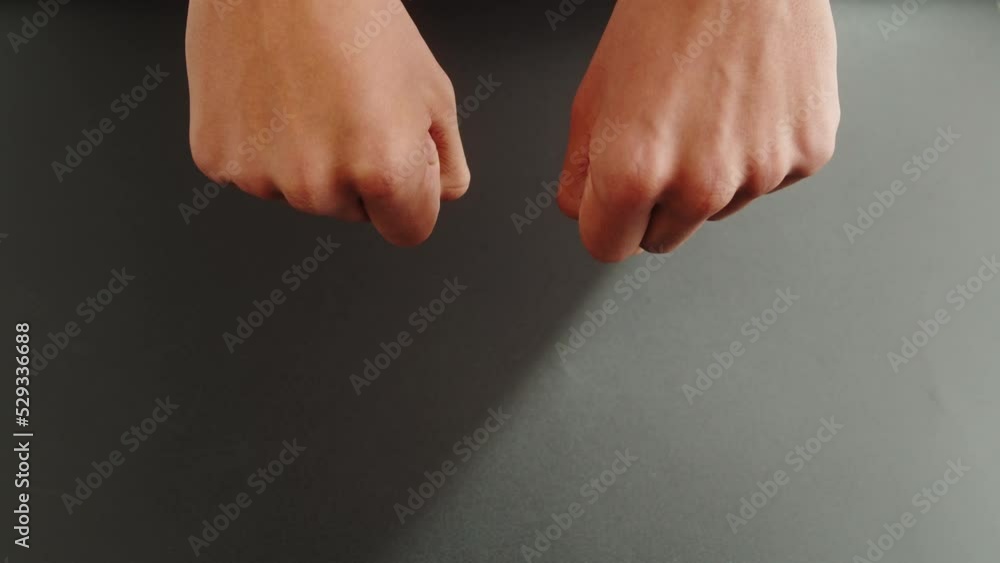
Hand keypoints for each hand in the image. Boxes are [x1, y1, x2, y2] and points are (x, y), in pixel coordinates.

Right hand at [186, 0, 469, 245]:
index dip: (410, 194)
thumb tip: (442, 190)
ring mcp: (263, 176)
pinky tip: (271, 97)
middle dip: (358, 174)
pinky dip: (262, 146)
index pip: (409, 231)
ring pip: (301, 195)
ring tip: (308, 95)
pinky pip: (254, 173)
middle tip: (349, 108)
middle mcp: (320, 185)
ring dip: (308, 160)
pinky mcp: (218, 158)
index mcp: (382, 172)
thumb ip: (444, 157)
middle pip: (352, 213)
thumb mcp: (430, 88)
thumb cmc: (354, 15)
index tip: (399, 160)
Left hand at [557, 0, 839, 261]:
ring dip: (711, 177)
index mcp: (634, 173)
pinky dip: (760, 151)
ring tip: (710, 108)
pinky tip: (750, 103)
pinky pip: (771, 179)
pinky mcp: (808, 154)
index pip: (608, 248)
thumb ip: (581, 168)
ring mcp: (759, 173)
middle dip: (656, 205)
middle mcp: (699, 185)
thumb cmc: (666, 14)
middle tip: (663, 142)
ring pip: (719, 210)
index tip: (614, 205)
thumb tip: (582, 211)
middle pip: (664, 239)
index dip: (607, 222)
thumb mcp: (595, 93)